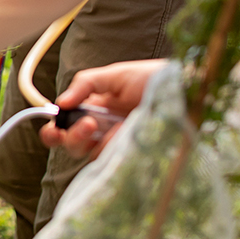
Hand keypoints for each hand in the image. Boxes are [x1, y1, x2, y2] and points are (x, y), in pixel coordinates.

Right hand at [39, 58, 163, 158]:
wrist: (185, 92)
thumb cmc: (152, 79)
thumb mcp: (116, 75)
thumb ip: (86, 84)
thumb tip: (60, 103)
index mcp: (93, 109)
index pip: (65, 125)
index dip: (53, 130)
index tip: (54, 127)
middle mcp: (102, 130)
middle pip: (71, 145)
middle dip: (71, 137)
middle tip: (88, 125)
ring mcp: (116, 145)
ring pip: (89, 156)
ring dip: (90, 143)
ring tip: (107, 128)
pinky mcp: (132, 156)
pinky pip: (112, 163)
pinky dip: (110, 154)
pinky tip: (122, 139)